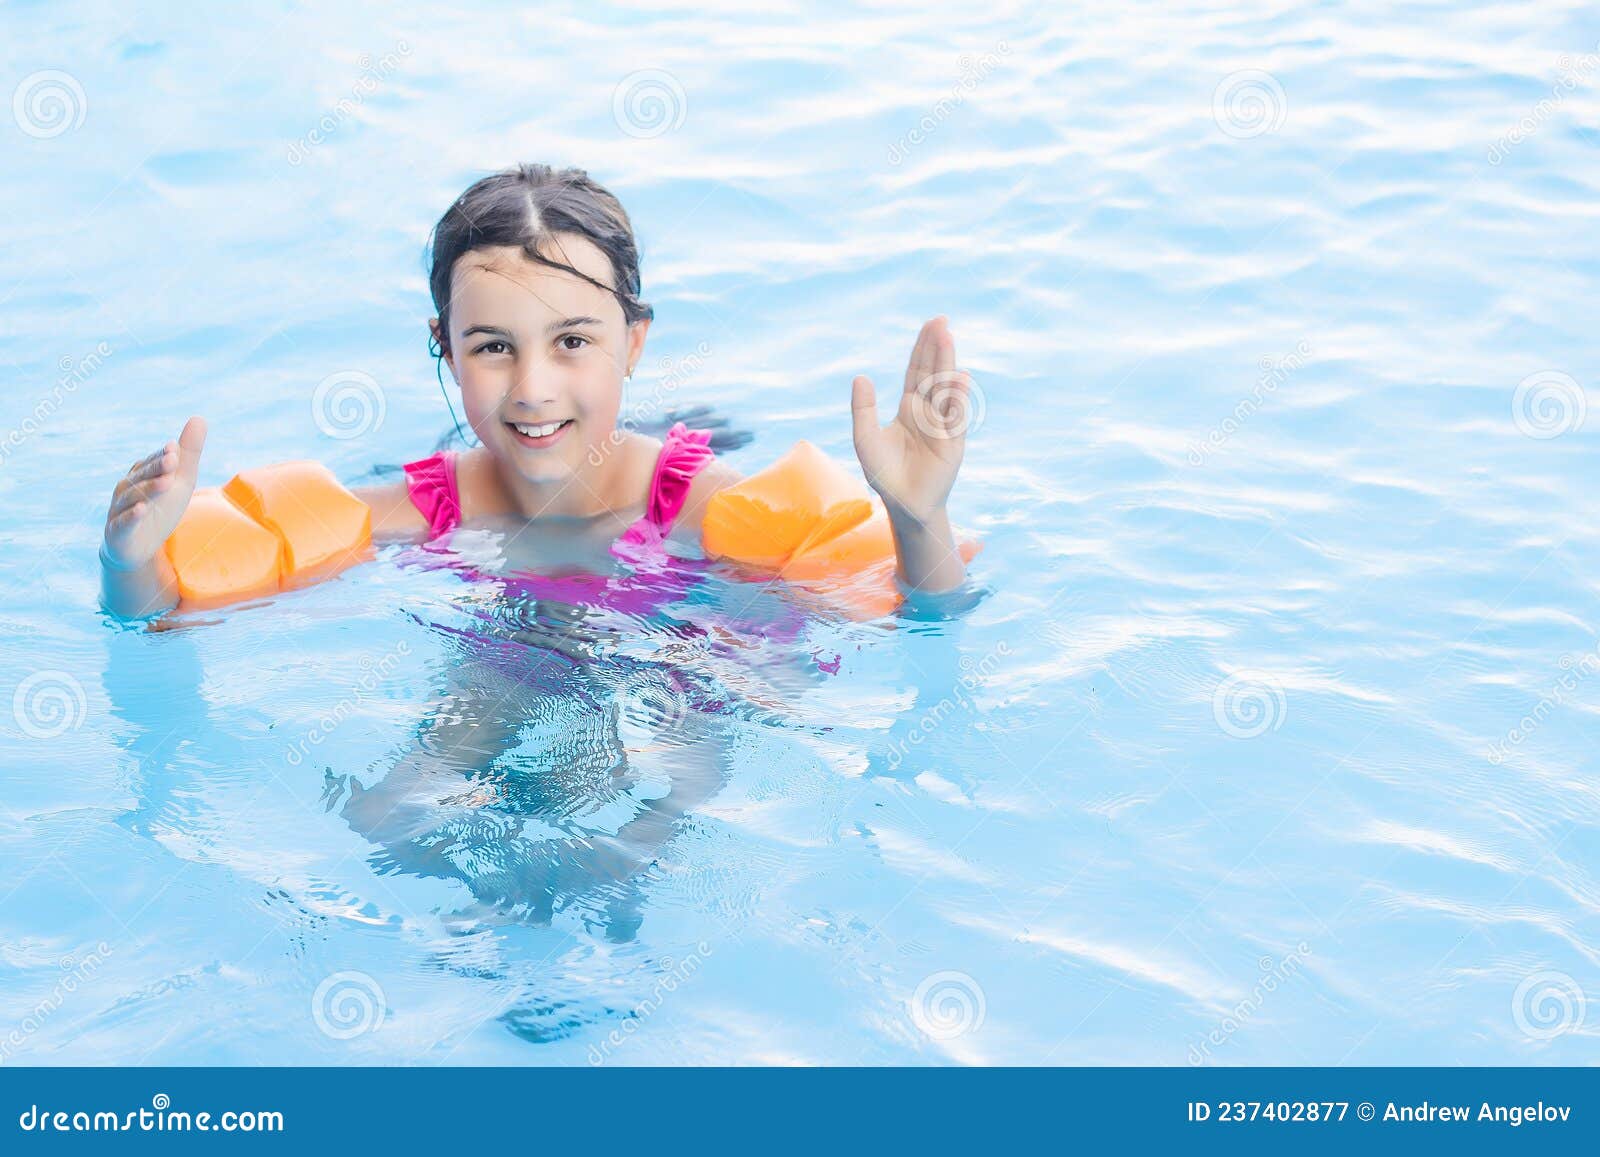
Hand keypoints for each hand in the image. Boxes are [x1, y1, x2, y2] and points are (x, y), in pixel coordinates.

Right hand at [102, 416, 206, 570]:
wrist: (139, 546)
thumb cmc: (160, 508)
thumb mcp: (179, 481)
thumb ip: (188, 454)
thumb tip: (199, 418)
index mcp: (141, 475)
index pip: (152, 462)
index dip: (163, 456)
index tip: (176, 448)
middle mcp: (127, 489)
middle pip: (142, 476)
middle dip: (156, 468)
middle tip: (173, 459)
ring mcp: (120, 509)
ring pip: (133, 497)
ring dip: (149, 489)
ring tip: (166, 483)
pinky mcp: (118, 531)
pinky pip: (124, 521)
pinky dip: (132, 515)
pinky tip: (142, 510)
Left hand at [850, 316, 972, 523]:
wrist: (903, 505)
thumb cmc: (884, 473)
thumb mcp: (865, 439)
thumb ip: (863, 410)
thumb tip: (860, 377)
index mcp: (910, 407)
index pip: (917, 371)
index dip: (922, 348)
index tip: (931, 324)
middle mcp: (929, 412)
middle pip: (933, 373)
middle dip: (937, 347)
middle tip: (941, 320)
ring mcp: (943, 426)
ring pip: (944, 389)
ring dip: (946, 364)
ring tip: (947, 338)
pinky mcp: (952, 443)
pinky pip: (955, 416)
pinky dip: (957, 397)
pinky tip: (959, 377)